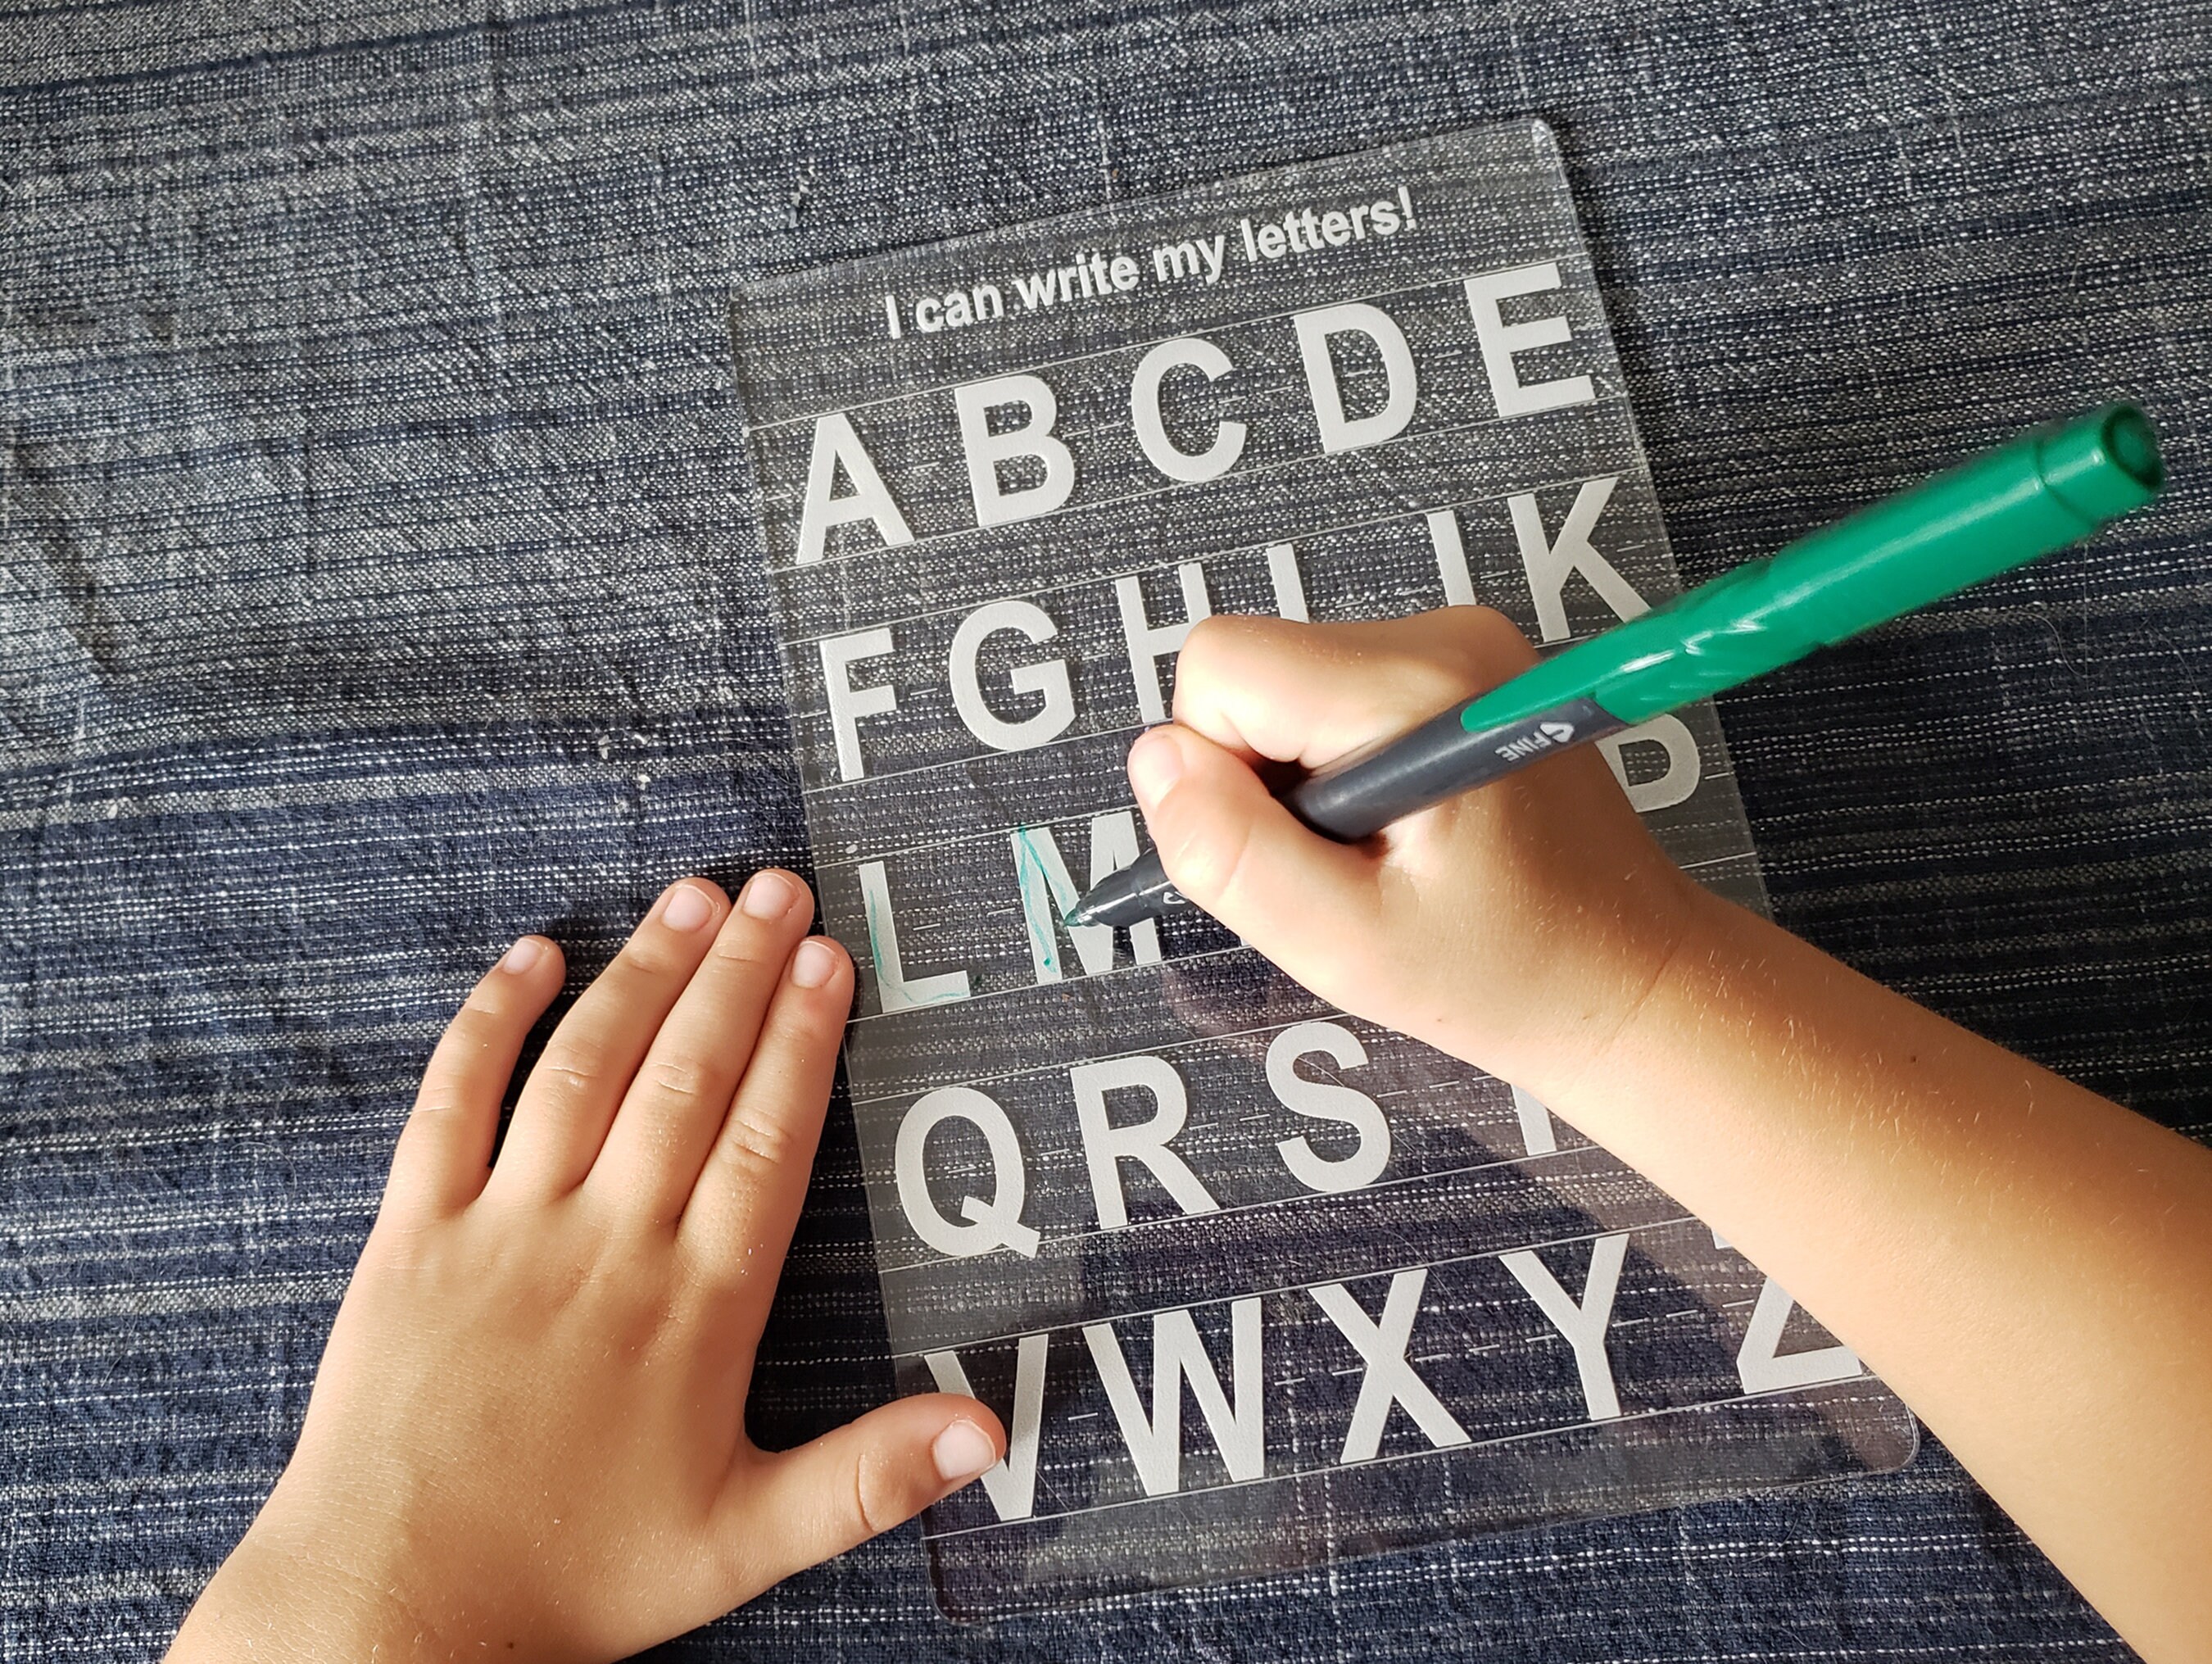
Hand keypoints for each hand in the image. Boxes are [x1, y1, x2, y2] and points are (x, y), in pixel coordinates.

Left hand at [167, 872, 1004, 1663]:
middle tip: (781, 890)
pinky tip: (530, 956)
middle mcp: (608, 1245)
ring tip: (693, 898)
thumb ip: (874, 1476)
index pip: (766, 1139)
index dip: (803, 1040)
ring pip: (586, 1069)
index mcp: (697, 1307)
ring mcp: (506, 1229)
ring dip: (644, 973)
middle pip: (687, 1077)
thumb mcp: (748, 1539)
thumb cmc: (576, 1578)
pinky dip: (488, 1022)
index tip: (831, 962)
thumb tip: (992, 1430)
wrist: (396, 1609)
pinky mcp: (413, 1236)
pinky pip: (450, 1104)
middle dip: (741, 973)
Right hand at [1130, 608, 1709, 1098]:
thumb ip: (1232, 854)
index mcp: (1413, 688)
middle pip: (1251, 671)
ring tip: (1386, 858)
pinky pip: (1332, 697)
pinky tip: (1406, 833)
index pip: (1220, 665)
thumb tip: (1155, 760)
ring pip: (1286, 687)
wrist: (1630, 980)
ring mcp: (1457, 643)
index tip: (1297, 847)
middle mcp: (1439, 635)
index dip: (1220, 768)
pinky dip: (1341, 768)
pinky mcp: (1462, 665)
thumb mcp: (1346, 944)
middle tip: (1349, 867)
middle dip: (1264, 777)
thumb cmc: (1507, 973)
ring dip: (1304, 779)